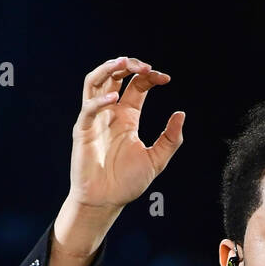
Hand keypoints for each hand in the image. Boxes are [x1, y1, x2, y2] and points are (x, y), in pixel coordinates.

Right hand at [67, 56, 184, 210]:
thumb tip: (181, 114)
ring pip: (96, 82)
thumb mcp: (156, 160)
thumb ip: (171, 139)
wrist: (106, 202)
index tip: (165, 79)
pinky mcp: (83, 130)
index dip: (150, 77)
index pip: (137, 85)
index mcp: (128, 116)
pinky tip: (115, 100)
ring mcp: (95, 119)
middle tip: (145, 66)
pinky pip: (89, 109)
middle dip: (130, 65)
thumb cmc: (127, 183)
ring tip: (124, 63)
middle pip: (115, 76)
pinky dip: (100, 101)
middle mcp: (111, 113)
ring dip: (109, 69)